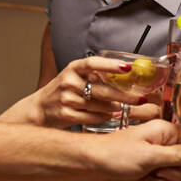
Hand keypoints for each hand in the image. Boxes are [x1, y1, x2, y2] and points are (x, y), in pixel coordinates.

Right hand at [24, 56, 158, 127]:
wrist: (41, 108)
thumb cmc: (63, 91)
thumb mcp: (75, 77)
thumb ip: (94, 75)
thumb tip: (126, 77)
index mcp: (73, 68)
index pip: (93, 63)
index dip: (110, 65)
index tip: (127, 68)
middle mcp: (69, 82)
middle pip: (102, 90)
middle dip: (124, 96)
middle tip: (140, 99)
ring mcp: (67, 99)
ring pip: (100, 106)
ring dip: (114, 108)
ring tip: (121, 107)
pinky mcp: (67, 115)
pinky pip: (93, 117)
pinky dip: (104, 117)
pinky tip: (109, 115)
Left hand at [82, 118, 180, 180]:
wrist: (92, 165)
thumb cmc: (114, 155)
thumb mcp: (149, 156)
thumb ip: (177, 155)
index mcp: (165, 132)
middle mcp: (162, 143)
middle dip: (170, 175)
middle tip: (155, 172)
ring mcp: (155, 158)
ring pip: (173, 177)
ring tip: (145, 179)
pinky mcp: (148, 171)